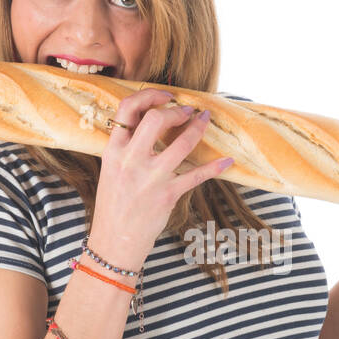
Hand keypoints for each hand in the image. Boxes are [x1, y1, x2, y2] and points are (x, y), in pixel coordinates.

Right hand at [91, 88, 231, 264]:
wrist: (114, 242)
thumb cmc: (114, 205)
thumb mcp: (111, 170)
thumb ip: (126, 147)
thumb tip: (147, 124)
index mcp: (113, 151)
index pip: (126, 109)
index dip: (148, 96)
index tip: (165, 96)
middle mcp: (130, 161)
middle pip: (155, 119)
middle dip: (176, 111)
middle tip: (187, 111)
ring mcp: (150, 178)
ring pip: (182, 143)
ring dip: (198, 128)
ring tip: (204, 121)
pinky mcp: (167, 195)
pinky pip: (197, 176)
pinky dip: (215, 167)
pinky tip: (227, 161)